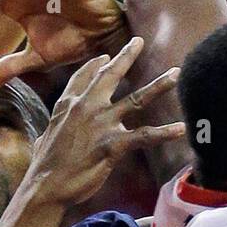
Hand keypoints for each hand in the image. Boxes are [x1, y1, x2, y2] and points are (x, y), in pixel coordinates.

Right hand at [25, 37, 184, 208]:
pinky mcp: (113, 144)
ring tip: (175, 73)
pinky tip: (181, 129)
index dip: (95, 65)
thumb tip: (48, 134)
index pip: (83, 77)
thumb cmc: (45, 166)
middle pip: (111, 75)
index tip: (106, 56)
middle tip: (139, 41)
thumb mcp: (45, 137)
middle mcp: (86, 107)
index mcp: (68, 104)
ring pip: (136, 99)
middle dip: (126, 56)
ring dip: (158, 85)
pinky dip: (164, 133)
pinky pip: (144, 136)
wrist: (46, 185)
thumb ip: (54, 127)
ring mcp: (101, 124)